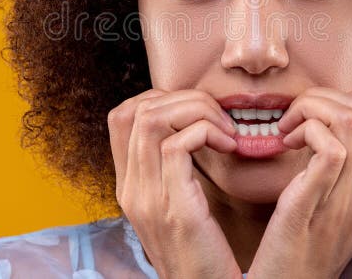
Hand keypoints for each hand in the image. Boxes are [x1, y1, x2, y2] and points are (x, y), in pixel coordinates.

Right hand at [108, 88, 243, 278]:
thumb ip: (173, 171)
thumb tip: (192, 128)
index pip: (122, 116)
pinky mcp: (175, 208)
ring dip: (196, 110)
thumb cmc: (203, 253)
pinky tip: (229, 146)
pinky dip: (207, 132)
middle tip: (218, 117)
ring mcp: (148, 198)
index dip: (159, 99)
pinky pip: (177, 146)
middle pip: (136, 110)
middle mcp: (131, 189)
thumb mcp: (177, 207)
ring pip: (152, 119)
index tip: (195, 112)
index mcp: (129, 186)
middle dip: (184, 98)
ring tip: (224, 129)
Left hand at [246, 87, 351, 278]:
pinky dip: (306, 128)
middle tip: (296, 117)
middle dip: (326, 97)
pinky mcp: (314, 202)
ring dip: (312, 108)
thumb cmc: (303, 244)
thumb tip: (329, 128)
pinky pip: (329, 146)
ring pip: (351, 119)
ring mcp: (344, 197)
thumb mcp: (336, 205)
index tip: (321, 114)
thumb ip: (342, 171)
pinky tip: (287, 142)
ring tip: (290, 128)